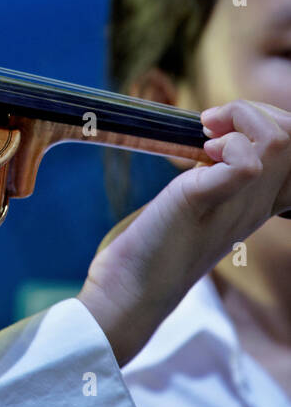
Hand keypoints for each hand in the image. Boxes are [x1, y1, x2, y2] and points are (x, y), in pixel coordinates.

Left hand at [78, 99, 290, 364]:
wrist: (131, 293)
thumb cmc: (156, 246)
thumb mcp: (198, 204)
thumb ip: (214, 176)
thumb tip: (210, 137)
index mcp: (259, 202)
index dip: (271, 124)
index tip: (223, 127)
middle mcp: (257, 202)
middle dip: (258, 112)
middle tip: (213, 124)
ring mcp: (236, 203)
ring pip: (282, 142)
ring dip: (243, 119)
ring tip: (207, 133)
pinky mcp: (204, 202)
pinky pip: (246, 164)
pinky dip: (226, 144)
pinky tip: (199, 154)